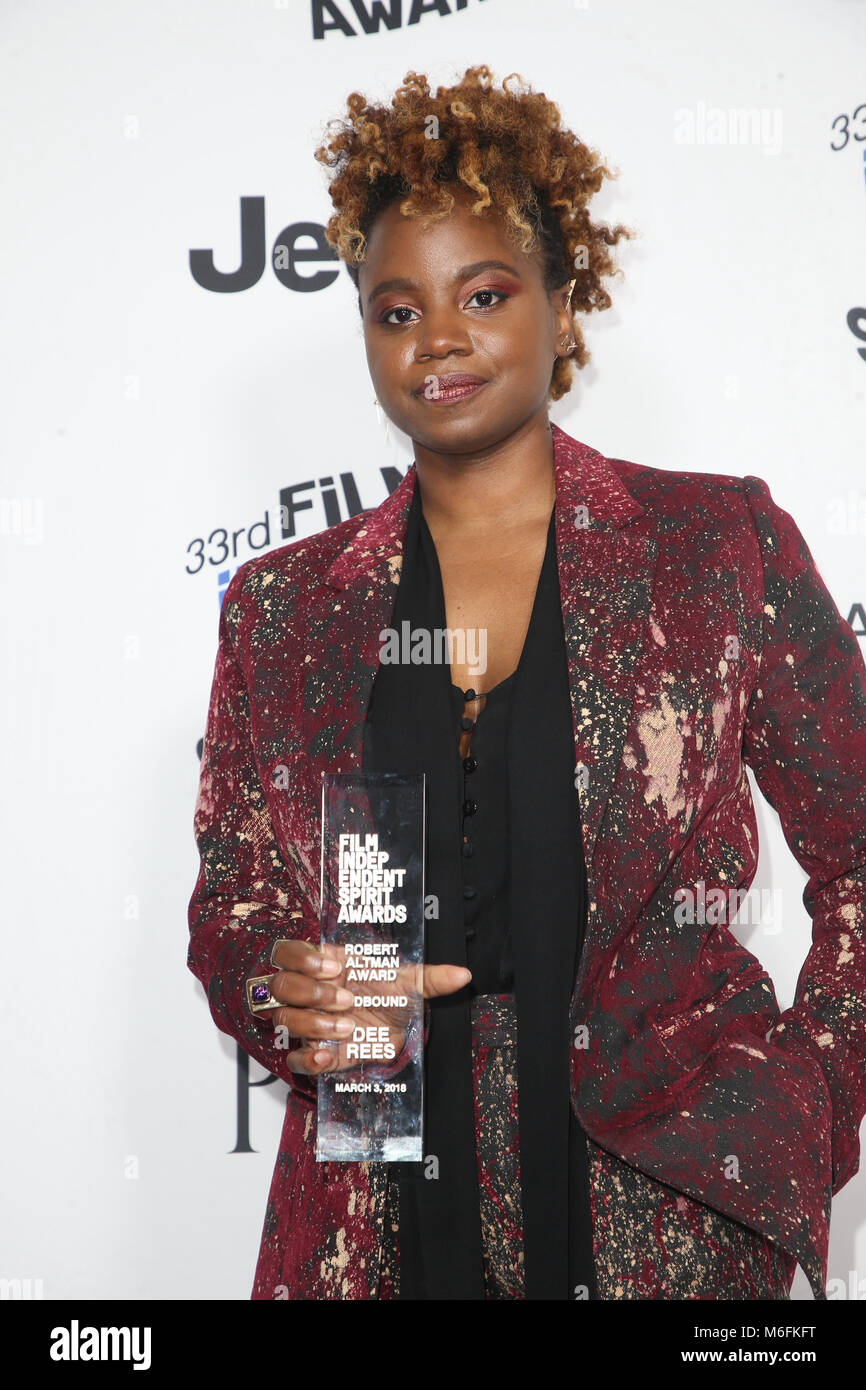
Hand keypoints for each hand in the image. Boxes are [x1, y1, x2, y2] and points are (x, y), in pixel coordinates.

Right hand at [259, 938, 470, 1075]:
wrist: (393, 1034)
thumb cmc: (391, 999)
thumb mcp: (410, 985)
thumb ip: (431, 978)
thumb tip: (462, 975)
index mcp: (325, 965)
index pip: (288, 951)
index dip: (303, 959)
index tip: (336, 968)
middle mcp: (309, 992)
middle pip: (279, 985)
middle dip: (309, 992)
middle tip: (345, 1000)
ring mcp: (307, 1022)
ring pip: (282, 1018)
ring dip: (312, 1023)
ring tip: (346, 1027)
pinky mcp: (314, 1053)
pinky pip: (294, 1058)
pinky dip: (307, 1059)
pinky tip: (327, 1057)